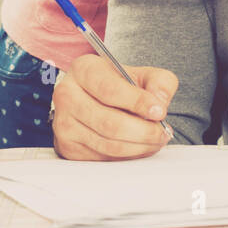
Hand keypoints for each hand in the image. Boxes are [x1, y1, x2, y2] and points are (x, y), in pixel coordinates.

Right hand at [51, 55, 176, 160]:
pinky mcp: (68, 146)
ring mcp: (64, 123)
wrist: (95, 98)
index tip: (160, 112)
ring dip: (139, 147)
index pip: (109, 90)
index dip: (137, 103)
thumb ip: (159, 82)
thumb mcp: (142, 74)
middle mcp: (67, 95)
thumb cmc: (119, 85)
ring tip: (155, 140)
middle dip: (143, 132)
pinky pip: (103, 157)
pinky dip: (127, 156)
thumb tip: (159, 102)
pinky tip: (139, 146)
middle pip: (109, 123)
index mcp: (83, 70)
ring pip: (108, 144)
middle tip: (162, 132)